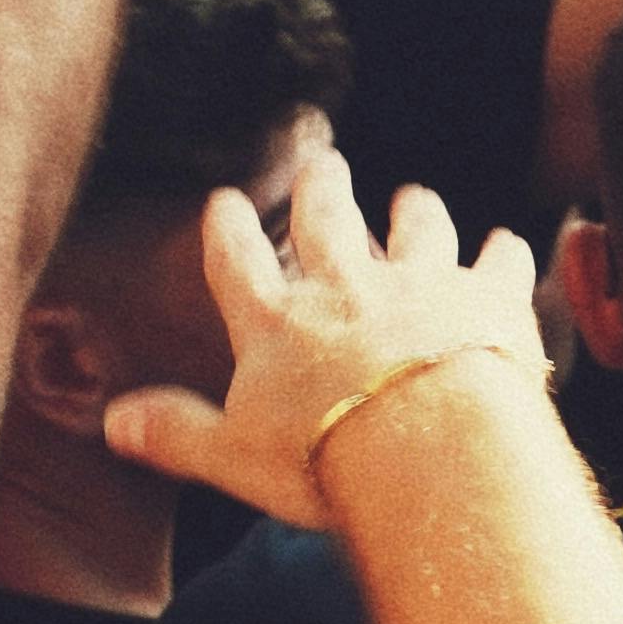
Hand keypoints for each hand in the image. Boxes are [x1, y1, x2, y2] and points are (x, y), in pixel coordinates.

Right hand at [97, 144, 541, 530]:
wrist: (428, 449)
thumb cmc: (325, 460)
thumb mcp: (233, 456)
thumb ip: (178, 434)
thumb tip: (114, 422)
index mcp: (276, 322)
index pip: (237, 262)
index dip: (226, 229)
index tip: (223, 202)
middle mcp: (344, 286)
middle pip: (326, 219)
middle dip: (322, 188)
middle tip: (324, 163)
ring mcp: (418, 282)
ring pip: (415, 227)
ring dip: (413, 209)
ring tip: (412, 197)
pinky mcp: (485, 296)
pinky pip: (498, 262)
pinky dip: (503, 252)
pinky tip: (508, 243)